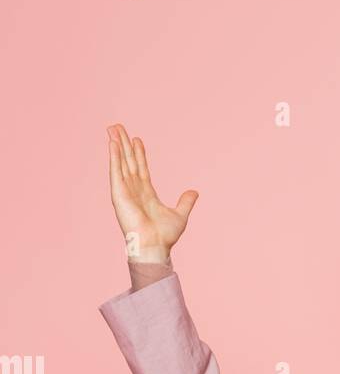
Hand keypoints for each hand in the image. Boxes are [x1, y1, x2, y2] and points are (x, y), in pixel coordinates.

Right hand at [106, 123, 197, 260]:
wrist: (155, 247)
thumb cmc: (165, 236)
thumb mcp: (180, 214)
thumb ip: (186, 202)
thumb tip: (194, 192)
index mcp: (146, 193)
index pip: (141, 168)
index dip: (138, 153)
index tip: (136, 139)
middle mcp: (134, 190)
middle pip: (128, 161)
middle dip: (124, 144)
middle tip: (118, 126)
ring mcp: (125, 191)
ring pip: (120, 162)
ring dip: (116, 145)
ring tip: (112, 128)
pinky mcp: (118, 194)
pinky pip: (115, 171)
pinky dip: (113, 157)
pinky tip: (112, 143)